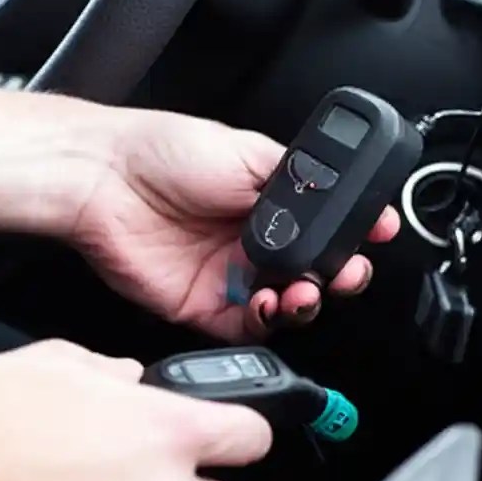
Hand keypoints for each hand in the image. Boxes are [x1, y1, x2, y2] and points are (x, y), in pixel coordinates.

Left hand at [74, 112, 400, 340]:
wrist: (106, 179)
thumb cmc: (164, 151)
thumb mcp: (248, 152)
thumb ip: (299, 179)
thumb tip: (345, 192)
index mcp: (269, 199)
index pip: (325, 227)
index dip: (352, 235)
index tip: (375, 234)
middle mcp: (252, 239)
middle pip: (312, 271)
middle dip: (338, 275)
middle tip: (346, 270)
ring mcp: (228, 274)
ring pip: (285, 305)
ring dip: (306, 303)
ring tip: (305, 291)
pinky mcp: (201, 306)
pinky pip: (245, 330)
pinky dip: (266, 325)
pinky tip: (270, 306)